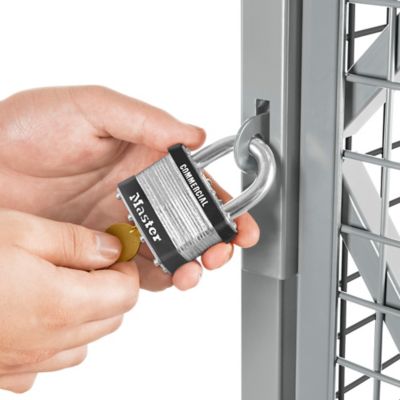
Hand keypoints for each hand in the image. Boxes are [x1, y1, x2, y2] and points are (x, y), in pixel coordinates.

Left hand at [0, 86, 259, 290]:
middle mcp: (138, 196)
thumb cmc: (31, 128)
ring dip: (188, 265)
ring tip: (191, 271)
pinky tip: (159, 277)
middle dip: (213, 242)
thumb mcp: (92, 109)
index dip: (223, 205)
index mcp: (146, 161)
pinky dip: (152, 279)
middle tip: (220, 252)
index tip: (240, 223)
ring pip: (167, 253)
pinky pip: (133, 273)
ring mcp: (120, 227)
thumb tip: (192, 135)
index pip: (196, 185)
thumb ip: (145, 120)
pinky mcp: (98, 252)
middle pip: (189, 225)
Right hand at [0, 209, 137, 392]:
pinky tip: (32, 312)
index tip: (112, 252)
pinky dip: (54, 337)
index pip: (125, 294)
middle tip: (87, 261)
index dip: (125, 269)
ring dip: (85, 313)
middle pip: (110, 319)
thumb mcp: (22, 231)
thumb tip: (111, 248)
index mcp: (60, 304)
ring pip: (83, 342)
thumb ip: (76, 243)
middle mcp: (47, 341)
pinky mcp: (2, 372)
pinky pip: (48, 360)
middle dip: (109, 288)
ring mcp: (24, 362)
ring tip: (59, 283)